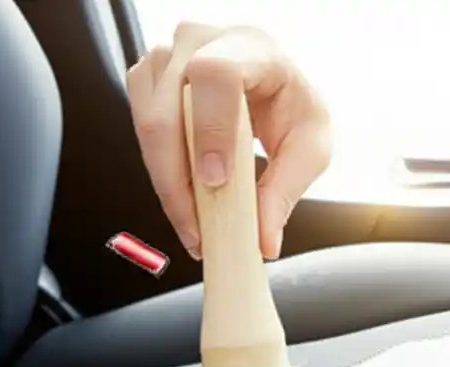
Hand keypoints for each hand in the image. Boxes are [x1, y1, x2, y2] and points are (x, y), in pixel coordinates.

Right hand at [127, 23, 331, 260]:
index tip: (216, 182)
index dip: (210, 130)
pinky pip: (140, 132)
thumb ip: (285, 191)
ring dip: (166, 184)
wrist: (273, 83)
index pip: (216, 75)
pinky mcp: (148, 81)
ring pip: (147, 125)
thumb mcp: (309, 147)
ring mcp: (166, 58)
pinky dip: (161, 174)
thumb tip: (262, 241)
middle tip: (199, 232)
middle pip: (168, 111)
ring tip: (193, 226)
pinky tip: (183, 199)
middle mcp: (199, 42)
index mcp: (249, 46)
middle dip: (179, 181)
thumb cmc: (292, 106)